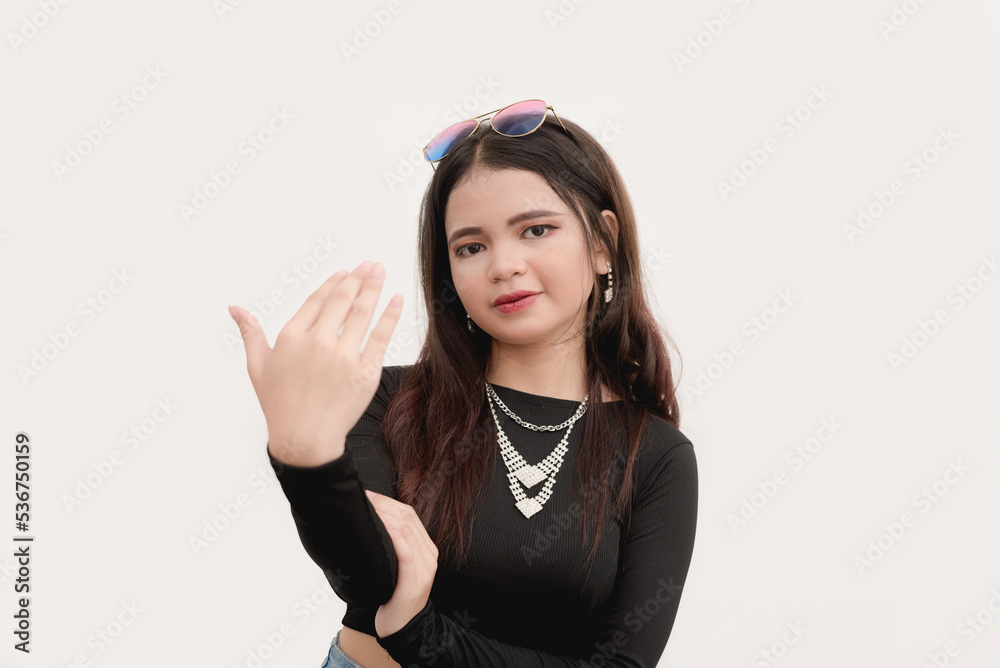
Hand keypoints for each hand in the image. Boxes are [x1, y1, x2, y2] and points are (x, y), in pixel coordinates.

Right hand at [229, 260, 403, 466]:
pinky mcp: (364, 371)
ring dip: (373, 287)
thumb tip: (234, 308)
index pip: (317, 300)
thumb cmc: (279, 404)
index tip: (345, 273)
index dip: (333, 284)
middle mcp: (318, 342)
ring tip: (380, 271)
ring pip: (362, 313)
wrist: (304, 439)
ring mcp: (343, 356)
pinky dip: (390, 315)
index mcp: (292, 337)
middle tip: (369, 264)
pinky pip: (381, 337)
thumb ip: (250, 333)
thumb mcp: (257, 367)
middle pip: (342, 301)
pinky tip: (396, 299)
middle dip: (358, 278)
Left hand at [366, 490, 439, 637]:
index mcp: (427, 549)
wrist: (402, 628)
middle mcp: (430, 555)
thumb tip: (372, 522)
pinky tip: (384, 528)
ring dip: (386, 516)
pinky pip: (407, 554)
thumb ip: (394, 546)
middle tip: (364, 498)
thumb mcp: (398, 566)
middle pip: (408, 520)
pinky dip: (395, 537)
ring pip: (407, 532)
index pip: (410, 516)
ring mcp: (425, 569)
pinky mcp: (415, 582)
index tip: (369, 496)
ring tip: (369, 508)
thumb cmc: (394, 595)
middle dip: (385, 505)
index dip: (389, 502)